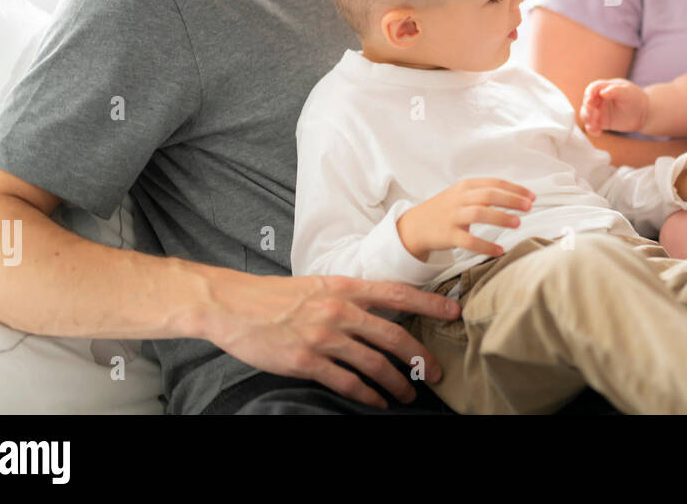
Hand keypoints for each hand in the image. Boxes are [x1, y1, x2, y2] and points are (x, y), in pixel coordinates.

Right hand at [210, 271, 461, 408]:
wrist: (233, 305)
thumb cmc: (277, 295)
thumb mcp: (319, 284)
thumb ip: (350, 296)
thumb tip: (380, 309)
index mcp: (345, 286)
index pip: (397, 293)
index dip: (428, 304)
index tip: (453, 312)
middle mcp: (339, 310)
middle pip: (393, 334)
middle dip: (420, 356)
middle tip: (436, 371)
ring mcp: (323, 337)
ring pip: (374, 363)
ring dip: (396, 382)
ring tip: (408, 395)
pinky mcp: (306, 362)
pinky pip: (346, 383)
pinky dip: (367, 395)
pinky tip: (377, 402)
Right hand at [397, 178, 535, 260]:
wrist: (415, 225)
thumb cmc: (446, 209)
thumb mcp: (462, 195)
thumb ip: (484, 193)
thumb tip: (517, 196)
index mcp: (465, 186)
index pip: (494, 183)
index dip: (514, 189)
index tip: (531, 196)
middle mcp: (459, 199)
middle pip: (489, 195)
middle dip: (511, 200)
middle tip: (529, 207)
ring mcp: (452, 216)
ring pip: (479, 213)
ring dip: (500, 217)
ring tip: (517, 224)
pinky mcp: (447, 235)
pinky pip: (469, 241)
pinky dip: (485, 246)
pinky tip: (499, 250)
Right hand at [580, 78, 648, 134]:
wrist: (644, 113)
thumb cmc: (636, 98)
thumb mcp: (627, 92)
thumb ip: (615, 90)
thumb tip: (602, 93)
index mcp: (605, 87)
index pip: (592, 89)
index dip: (589, 94)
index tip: (589, 101)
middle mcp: (599, 99)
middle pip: (587, 103)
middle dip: (588, 109)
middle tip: (595, 114)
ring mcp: (600, 110)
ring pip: (586, 115)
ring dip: (588, 120)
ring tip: (595, 125)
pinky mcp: (602, 122)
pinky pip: (592, 126)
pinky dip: (592, 129)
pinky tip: (598, 132)